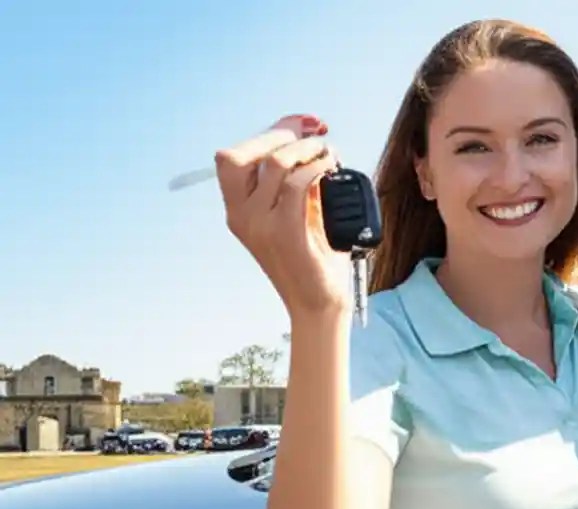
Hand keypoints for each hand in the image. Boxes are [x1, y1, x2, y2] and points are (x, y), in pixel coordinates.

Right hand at [214, 114, 352, 319]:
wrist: (319, 303)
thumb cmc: (313, 260)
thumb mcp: (300, 213)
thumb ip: (296, 182)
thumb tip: (308, 143)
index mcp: (238, 211)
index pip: (234, 157)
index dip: (268, 132)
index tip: (302, 123)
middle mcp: (240, 216)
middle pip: (238, 154)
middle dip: (279, 133)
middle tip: (314, 133)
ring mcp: (259, 224)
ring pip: (274, 163)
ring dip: (305, 148)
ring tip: (327, 151)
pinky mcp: (284, 231)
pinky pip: (297, 183)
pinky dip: (317, 168)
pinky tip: (330, 167)